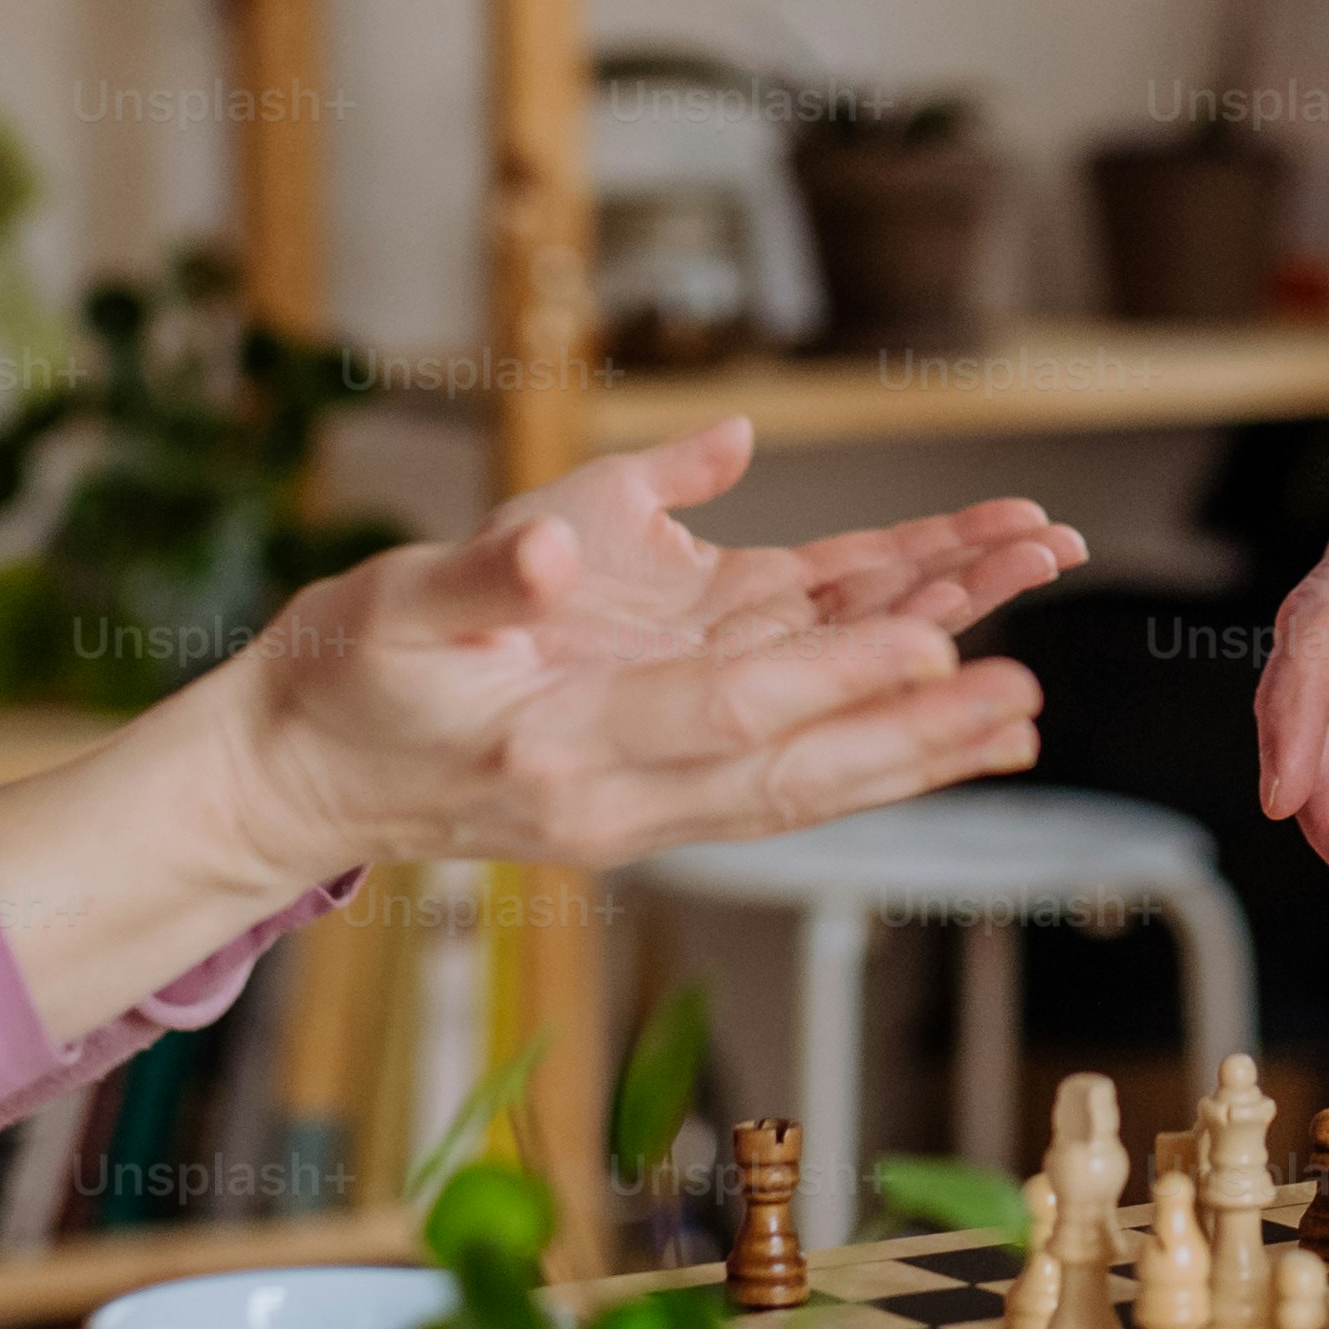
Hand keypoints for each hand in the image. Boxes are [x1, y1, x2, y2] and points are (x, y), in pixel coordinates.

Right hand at [231, 420, 1080, 872]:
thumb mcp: (395, 609)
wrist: (299, 773)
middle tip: (1029, 694)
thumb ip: (487, 570)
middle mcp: (628, 786)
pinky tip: (941, 696)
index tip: (938, 644)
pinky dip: (868, 723)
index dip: (839, 676)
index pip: (732, 711)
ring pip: (811, 761)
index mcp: (567, 749)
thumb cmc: (341, 682)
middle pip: (804, 761)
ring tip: (1025, 696)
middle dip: (921, 728)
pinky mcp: (662, 751)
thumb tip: (557, 542)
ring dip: (918, 729)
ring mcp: (653, 780)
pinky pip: (786, 743)